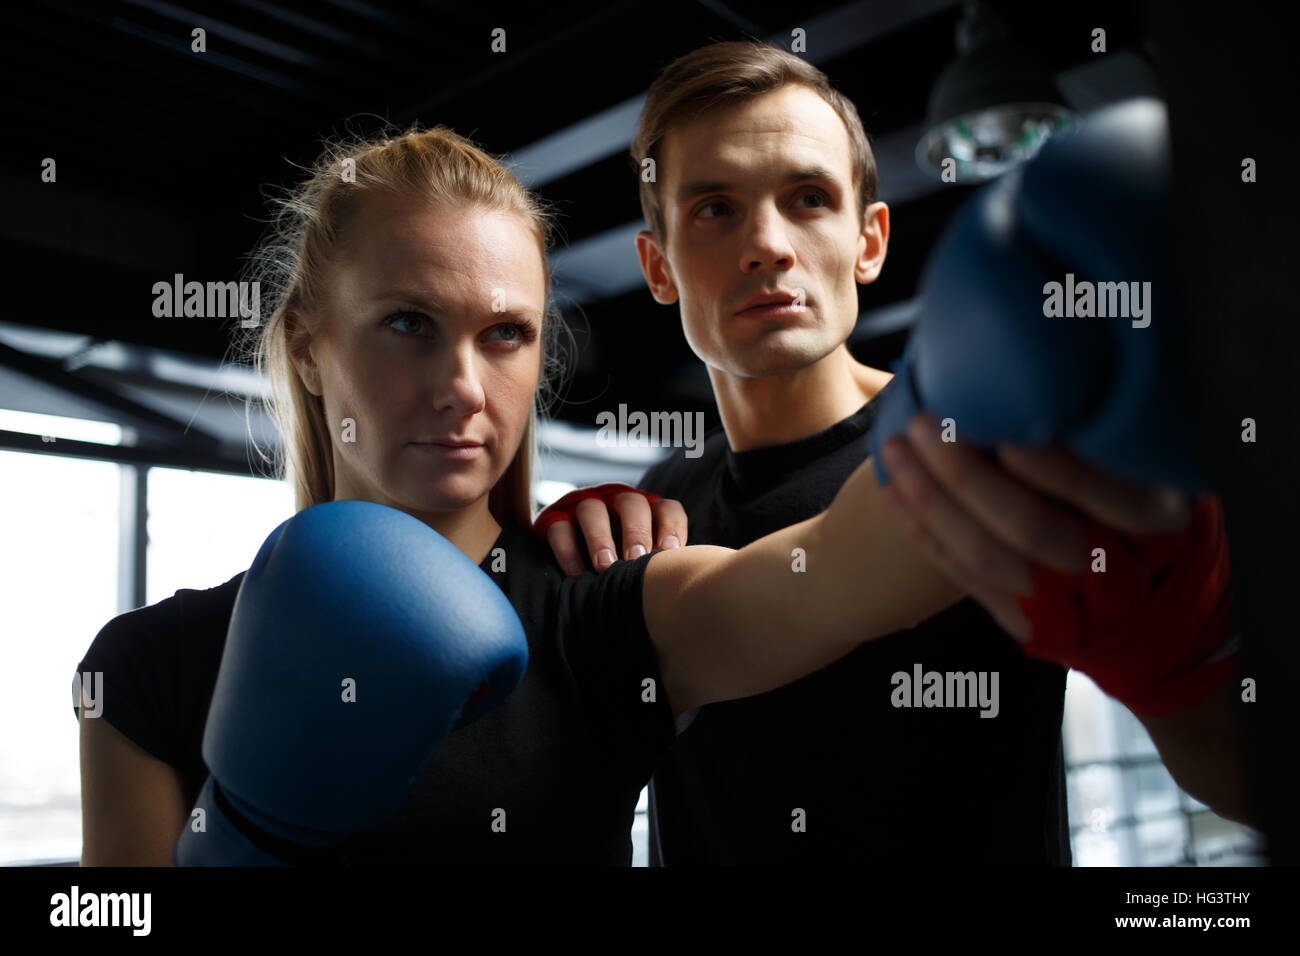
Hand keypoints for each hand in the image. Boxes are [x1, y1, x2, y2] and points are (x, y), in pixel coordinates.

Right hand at [545, 487, 687, 575]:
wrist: (568, 565)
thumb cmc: (618, 568)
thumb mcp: (641, 562)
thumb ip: (657, 567)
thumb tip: (677, 586)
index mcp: (645, 513)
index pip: (666, 509)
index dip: (670, 527)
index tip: (670, 551)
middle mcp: (615, 503)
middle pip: (631, 504)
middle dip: (635, 531)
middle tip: (635, 559)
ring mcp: (582, 507)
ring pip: (592, 509)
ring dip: (599, 537)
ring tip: (604, 566)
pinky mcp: (552, 519)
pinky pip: (559, 527)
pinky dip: (567, 549)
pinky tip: (576, 573)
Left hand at [878, 412, 1192, 641]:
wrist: (1147, 598)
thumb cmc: (1143, 495)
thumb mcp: (1154, 462)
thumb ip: (1113, 431)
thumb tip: (1052, 362)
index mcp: (1159, 521)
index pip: (1117, 503)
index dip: (1062, 475)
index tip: (1012, 438)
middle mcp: (1115, 568)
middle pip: (1034, 531)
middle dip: (969, 479)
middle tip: (925, 423)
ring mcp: (1064, 603)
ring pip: (987, 558)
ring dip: (931, 502)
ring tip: (895, 447)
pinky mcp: (1024, 619)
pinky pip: (963, 577)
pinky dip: (924, 533)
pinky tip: (895, 491)